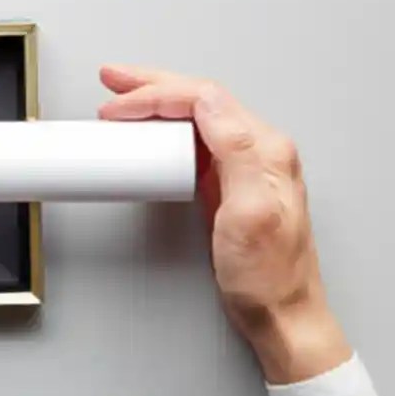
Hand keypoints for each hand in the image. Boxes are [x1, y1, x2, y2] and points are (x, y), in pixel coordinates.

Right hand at [98, 65, 350, 383]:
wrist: (282, 315)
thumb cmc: (269, 276)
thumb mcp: (251, 213)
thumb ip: (236, 152)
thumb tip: (211, 103)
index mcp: (265, 150)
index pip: (204, 100)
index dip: (156, 96)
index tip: (119, 107)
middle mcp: (259, 152)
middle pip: (200, 99)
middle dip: (152, 85)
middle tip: (113, 80)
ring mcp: (244, 168)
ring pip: (195, 116)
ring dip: (156, 102)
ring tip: (123, 97)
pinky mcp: (229, 185)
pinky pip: (194, 142)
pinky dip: (164, 130)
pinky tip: (148, 134)